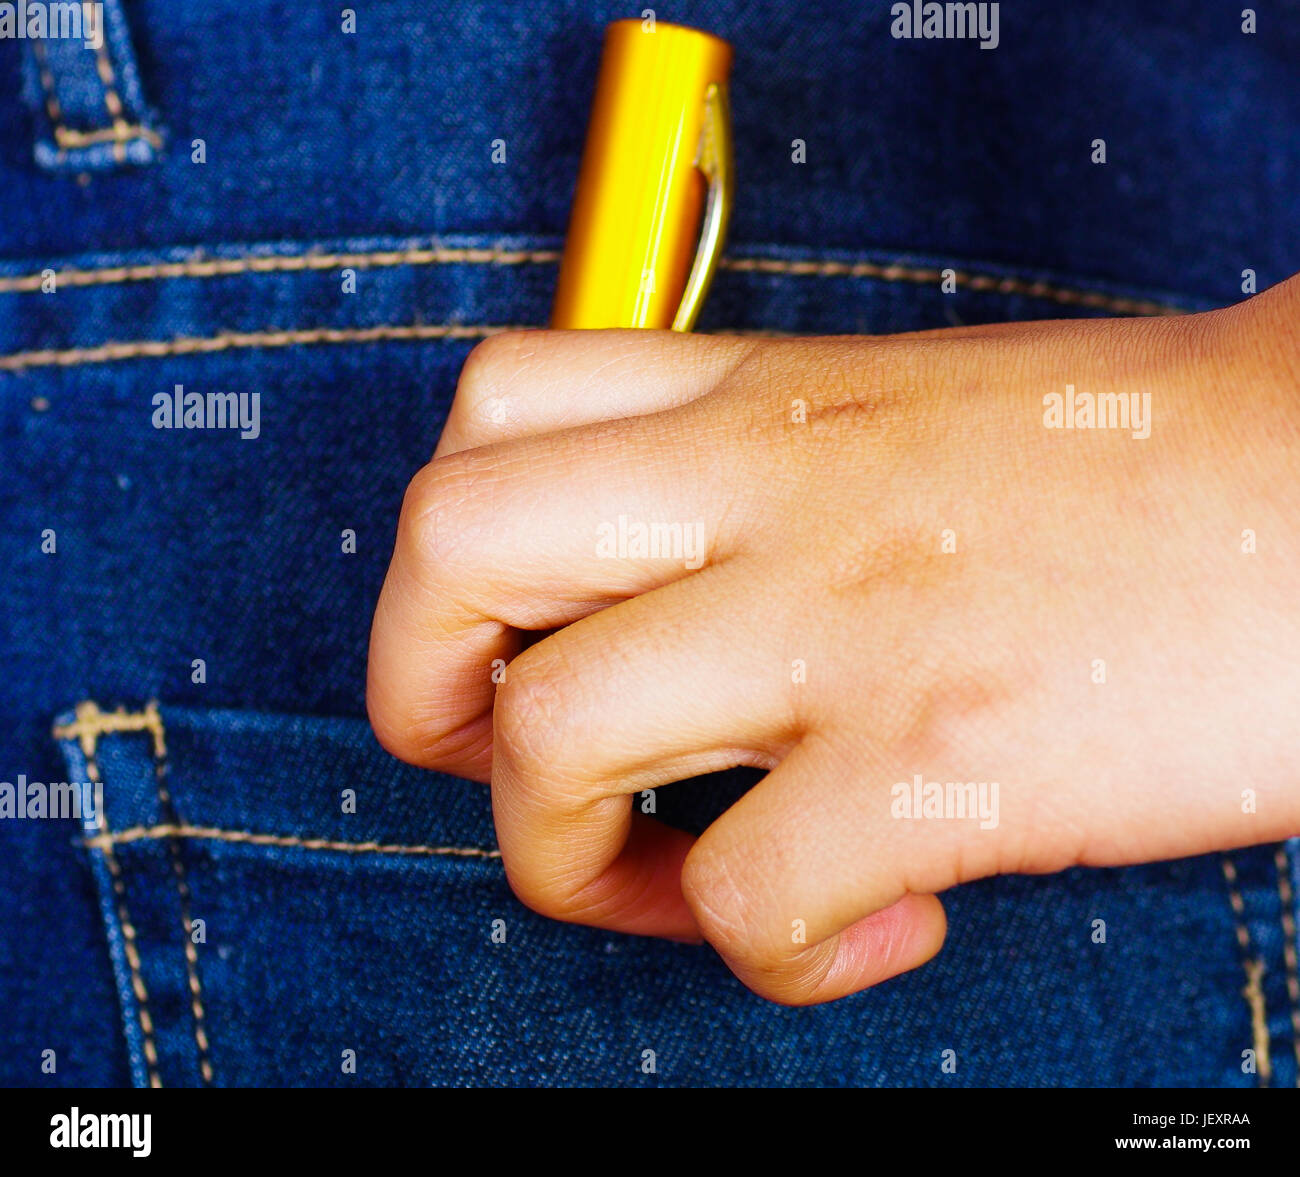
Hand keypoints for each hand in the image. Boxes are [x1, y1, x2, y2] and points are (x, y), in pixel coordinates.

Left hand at [367, 275, 1299, 1003]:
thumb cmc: (1135, 459)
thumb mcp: (899, 409)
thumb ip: (762, 476)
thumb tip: (660, 597)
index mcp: (761, 402)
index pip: (497, 408)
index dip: (452, 548)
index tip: (514, 638)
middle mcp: (768, 495)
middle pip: (449, 549)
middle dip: (427, 688)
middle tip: (528, 766)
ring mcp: (837, 626)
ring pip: (548, 747)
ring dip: (577, 859)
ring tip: (698, 877)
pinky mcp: (934, 764)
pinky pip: (742, 902)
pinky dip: (775, 954)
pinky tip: (878, 917)